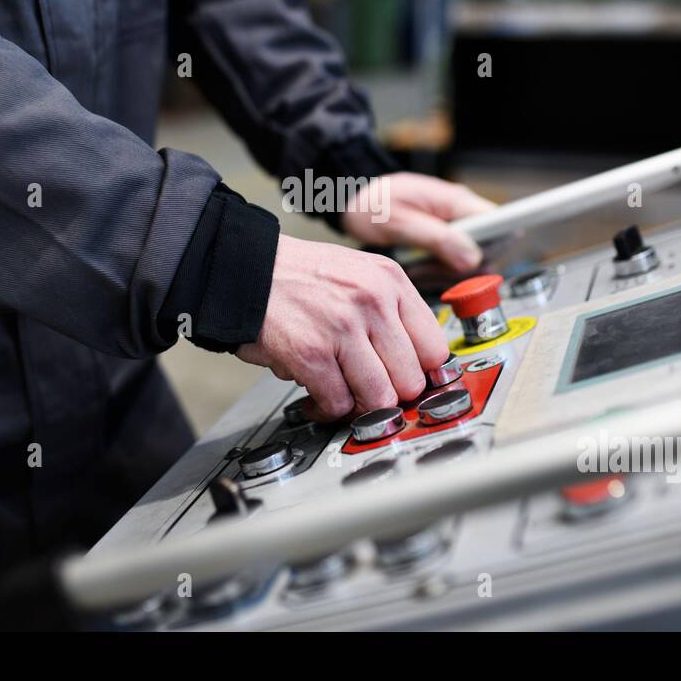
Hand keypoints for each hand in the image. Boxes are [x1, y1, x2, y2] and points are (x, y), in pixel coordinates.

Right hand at [237, 235, 447, 420]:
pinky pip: (338, 404)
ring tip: (343, 399)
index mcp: (390, 282)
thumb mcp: (359, 274)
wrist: (245, 269)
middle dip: (390, 396)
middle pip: (411, 380)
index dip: (424, 376)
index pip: (435, 349)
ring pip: (380, 398)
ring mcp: (343, 328)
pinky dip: (327, 410)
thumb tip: (417, 363)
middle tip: (371, 395)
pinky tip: (316, 400)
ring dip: (360, 408)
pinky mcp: (312, 353)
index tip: (411, 386)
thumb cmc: (299, 277)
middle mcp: (372, 302)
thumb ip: (391, 312)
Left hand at [340, 172, 494, 272]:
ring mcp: (453, 230)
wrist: (353, 201)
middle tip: (429, 269)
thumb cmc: (372, 204)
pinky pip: (452, 266)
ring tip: (416, 268)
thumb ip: (436, 239)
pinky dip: (436, 274)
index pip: (497, 222)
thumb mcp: (400, 222)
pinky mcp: (443, 244)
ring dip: (445, 274)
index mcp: (456, 202)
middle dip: (461, 269)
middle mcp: (460, 215)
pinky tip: (416, 269)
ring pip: (469, 264)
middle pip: (486, 250)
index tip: (476, 265)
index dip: (496, 245)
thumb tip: (472, 259)